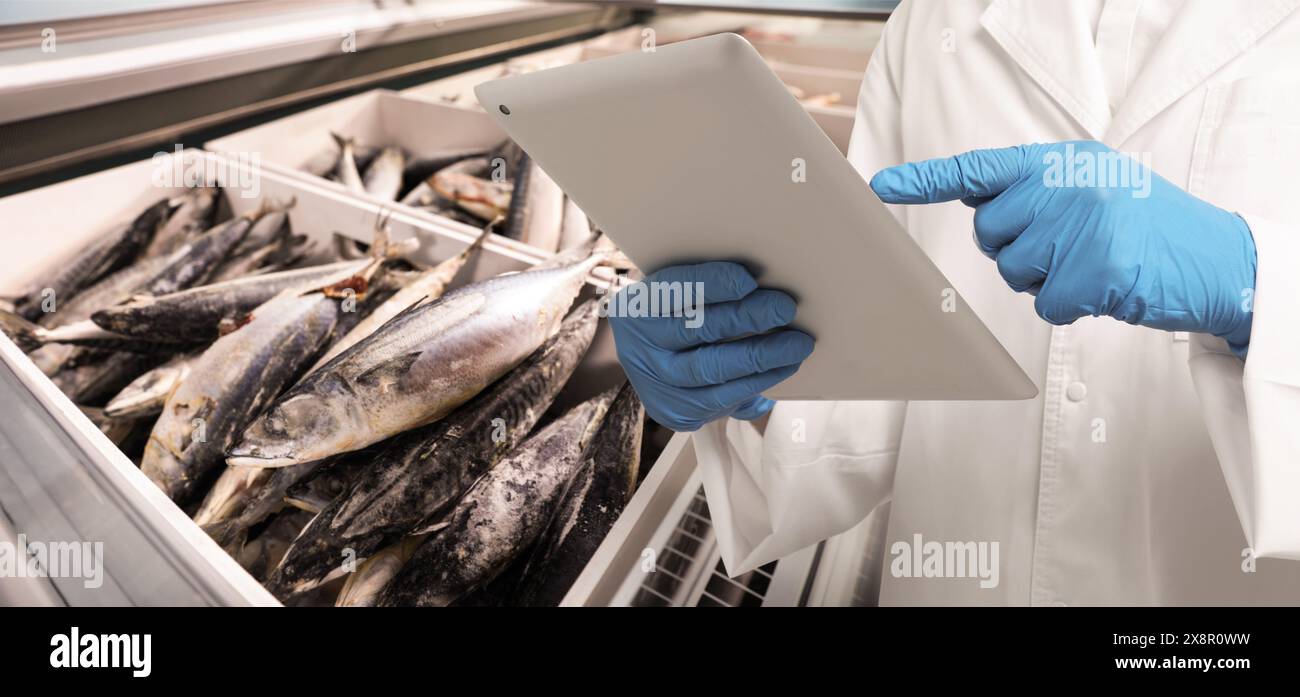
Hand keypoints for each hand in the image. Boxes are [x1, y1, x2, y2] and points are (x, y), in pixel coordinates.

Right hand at [608, 262, 813, 430]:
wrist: (654, 365)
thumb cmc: (677, 318)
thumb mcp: (679, 297)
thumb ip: (706, 289)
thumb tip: (757, 282)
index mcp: (637, 308)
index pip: (674, 290)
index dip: (712, 283)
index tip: (749, 279)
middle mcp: (640, 348)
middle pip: (696, 330)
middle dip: (746, 318)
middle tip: (784, 308)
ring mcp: (657, 384)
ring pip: (711, 370)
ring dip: (761, 357)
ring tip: (796, 345)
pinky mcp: (675, 412)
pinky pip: (720, 399)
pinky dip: (757, 382)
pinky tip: (782, 368)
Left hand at [870, 140, 1257, 356]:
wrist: (1215, 257)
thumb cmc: (1143, 226)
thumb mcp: (1092, 185)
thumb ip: (1036, 189)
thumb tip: (978, 202)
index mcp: (1060, 162)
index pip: (979, 169)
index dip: (925, 180)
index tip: (880, 186)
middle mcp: (1065, 185)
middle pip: (990, 233)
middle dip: (1016, 249)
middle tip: (1066, 246)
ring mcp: (1080, 226)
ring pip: (1014, 272)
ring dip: (1046, 280)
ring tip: (1092, 262)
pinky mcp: (1094, 270)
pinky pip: (1048, 304)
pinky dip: (1071, 306)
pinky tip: (1104, 288)